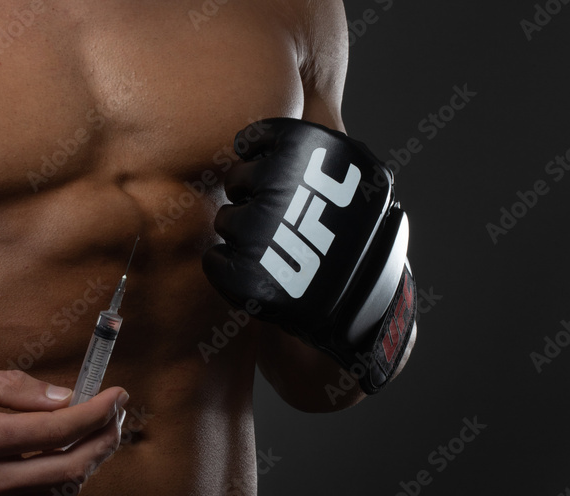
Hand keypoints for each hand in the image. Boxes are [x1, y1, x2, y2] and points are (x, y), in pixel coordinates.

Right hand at [0, 364, 127, 495]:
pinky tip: (63, 454)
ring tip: (98, 432)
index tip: (116, 395)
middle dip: (105, 439)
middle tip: (116, 416)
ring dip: (88, 460)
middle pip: (72, 467)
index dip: (97, 412)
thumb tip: (61, 397)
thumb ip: (10, 388)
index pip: (58, 429)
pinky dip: (60, 476)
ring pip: (60, 489)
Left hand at [202, 118, 413, 392]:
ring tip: (266, 247)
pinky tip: (243, 271)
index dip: (257, 150)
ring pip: (227, 219)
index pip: (272, 139)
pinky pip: (214, 261)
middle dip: (246, 195)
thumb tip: (296, 99)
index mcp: (339, 170)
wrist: (355, 323)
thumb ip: (319, 157)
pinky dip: (220, 266)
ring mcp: (280, 243)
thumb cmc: (345, 250)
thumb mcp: (350, 193)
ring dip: (236, 232)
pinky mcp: (258, 283)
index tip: (253, 160)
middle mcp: (308, 201)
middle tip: (265, 215)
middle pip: (241, 179)